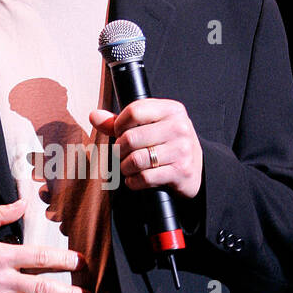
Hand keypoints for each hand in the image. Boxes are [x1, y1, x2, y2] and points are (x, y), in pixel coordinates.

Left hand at [88, 99, 203, 199]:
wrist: (198, 168)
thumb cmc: (168, 144)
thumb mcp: (150, 126)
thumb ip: (121, 121)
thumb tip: (94, 115)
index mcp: (171, 110)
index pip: (134, 110)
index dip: (119, 124)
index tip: (119, 133)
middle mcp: (179, 127)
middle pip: (131, 138)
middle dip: (119, 150)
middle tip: (121, 155)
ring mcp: (182, 150)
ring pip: (136, 160)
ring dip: (124, 168)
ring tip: (127, 168)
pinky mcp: (180, 172)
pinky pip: (145, 178)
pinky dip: (133, 182)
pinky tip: (135, 179)